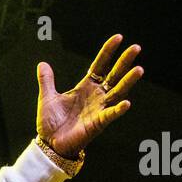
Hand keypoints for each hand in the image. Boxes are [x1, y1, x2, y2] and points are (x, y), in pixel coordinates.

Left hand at [36, 34, 142, 156]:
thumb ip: (47, 81)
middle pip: (114, 75)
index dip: (108, 52)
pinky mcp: (98, 123)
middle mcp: (96, 95)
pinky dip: (118, 110)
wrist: (49, 144)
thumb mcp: (47, 97)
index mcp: (85, 87)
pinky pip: (110, 115)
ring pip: (117, 92)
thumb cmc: (51, 122)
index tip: (118, 37)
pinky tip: (127, 103)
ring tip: (139, 69)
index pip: (100, 65)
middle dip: (124, 62)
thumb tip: (42, 63)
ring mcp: (99, 109)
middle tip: (136, 47)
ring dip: (128, 81)